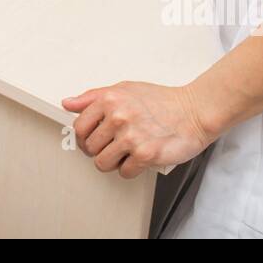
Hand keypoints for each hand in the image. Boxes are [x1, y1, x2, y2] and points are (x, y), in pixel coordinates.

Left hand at [63, 81, 213, 177]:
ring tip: (126, 152)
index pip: (78, 127)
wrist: (194, 111)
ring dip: (113, 162)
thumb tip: (68, 103)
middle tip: (115, 146)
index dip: (84, 137)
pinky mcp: (145, 154)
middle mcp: (118, 117)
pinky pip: (123, 172)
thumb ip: (93, 97)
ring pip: (102, 163)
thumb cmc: (162, 101)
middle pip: (89, 148)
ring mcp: (131, 136)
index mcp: (109, 99)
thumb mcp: (125, 89)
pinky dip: (131, 169)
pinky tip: (139, 157)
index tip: (92, 139)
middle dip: (100, 150)